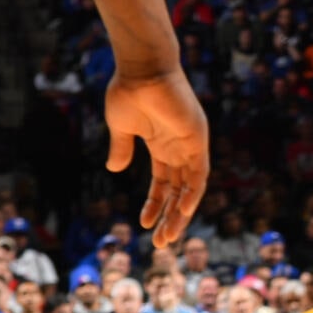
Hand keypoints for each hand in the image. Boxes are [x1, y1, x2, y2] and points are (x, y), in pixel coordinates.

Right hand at [104, 69, 209, 248]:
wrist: (141, 69)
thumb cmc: (129, 91)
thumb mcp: (121, 127)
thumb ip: (121, 148)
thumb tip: (114, 169)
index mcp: (162, 146)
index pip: (163, 184)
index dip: (155, 205)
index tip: (145, 225)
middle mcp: (180, 148)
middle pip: (178, 191)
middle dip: (170, 217)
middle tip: (162, 243)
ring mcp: (191, 144)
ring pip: (190, 187)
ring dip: (180, 213)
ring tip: (169, 236)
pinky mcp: (197, 138)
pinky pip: (199, 172)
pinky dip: (192, 192)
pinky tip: (183, 212)